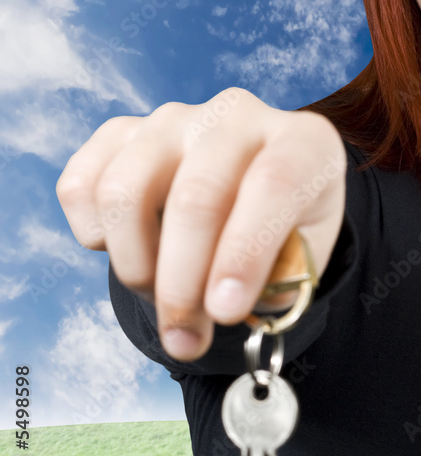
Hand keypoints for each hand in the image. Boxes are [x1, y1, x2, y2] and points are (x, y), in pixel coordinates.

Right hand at [55, 88, 346, 361]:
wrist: (247, 190)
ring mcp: (174, 118)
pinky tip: (132, 251)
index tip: (225, 313)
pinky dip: (94, 236)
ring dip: (135, 266)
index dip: (245, 253)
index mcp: (303, 141)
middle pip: (196, 197)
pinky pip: (82, 185)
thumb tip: (222, 305)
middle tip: (185, 340)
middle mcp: (238, 115)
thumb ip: (279, 282)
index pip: (274, 183)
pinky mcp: (121, 132)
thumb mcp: (304, 256)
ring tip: (161, 294)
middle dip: (182, 285)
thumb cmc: (283, 229)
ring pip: (126, 191)